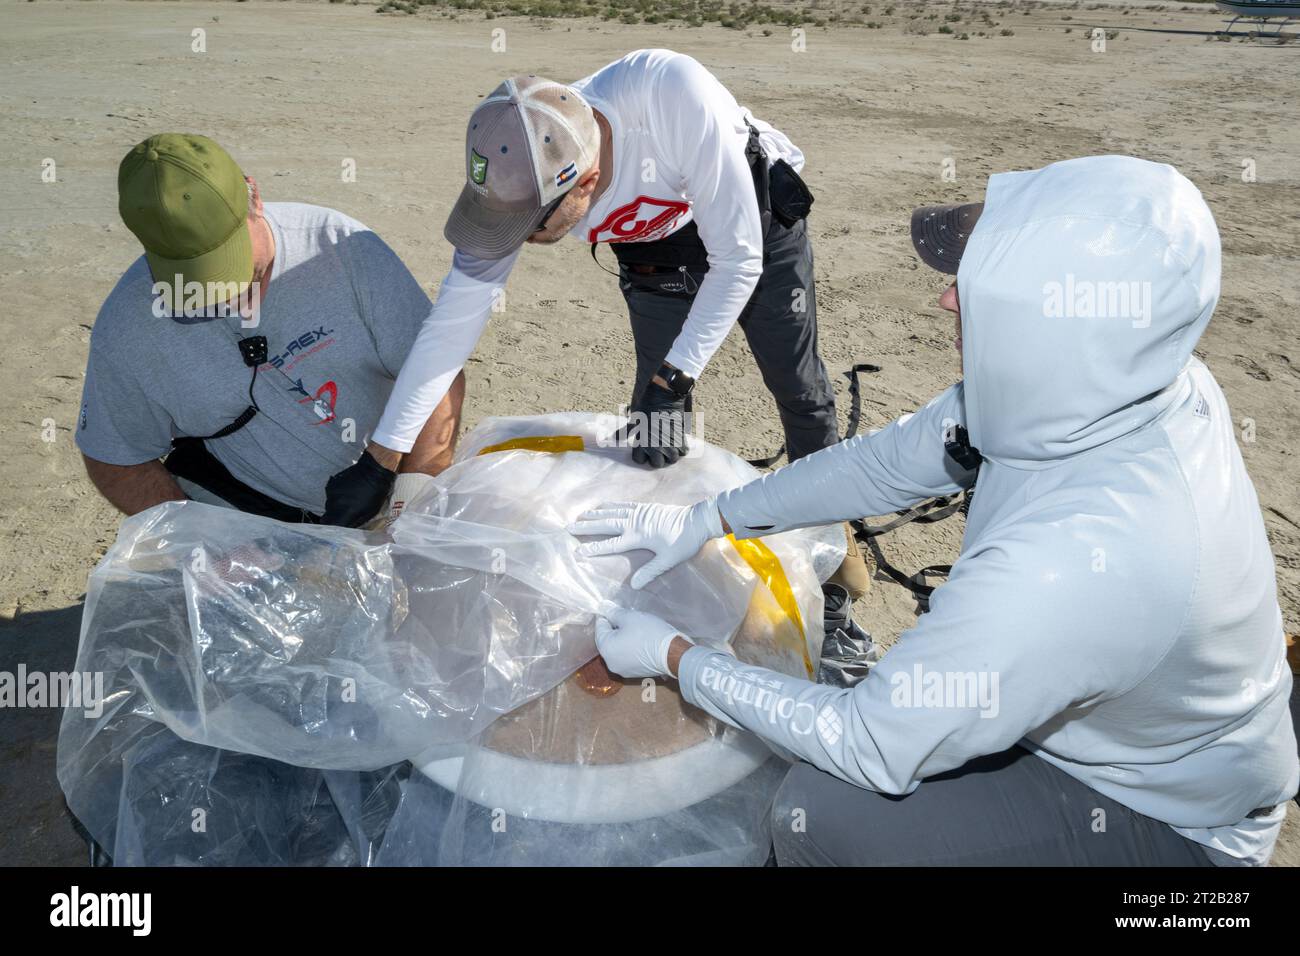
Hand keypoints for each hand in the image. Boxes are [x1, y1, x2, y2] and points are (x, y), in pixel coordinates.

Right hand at [322, 450, 396, 526]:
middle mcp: (334, 503)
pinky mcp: (331, 484)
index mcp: (344, 511)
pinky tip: (348, 492)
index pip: (328, 524)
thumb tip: (346, 527)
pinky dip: (337, 496)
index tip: (336, 526)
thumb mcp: (370, 512)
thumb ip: (355, 521)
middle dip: (336, 515)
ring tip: (350, 500)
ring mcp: (331, 493)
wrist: (373, 470)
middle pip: (328, 515)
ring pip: (329, 504)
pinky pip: (331, 495)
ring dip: (337, 505)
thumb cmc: (376, 493)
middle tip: (347, 512)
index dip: (331, 526)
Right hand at [570, 499, 723, 588]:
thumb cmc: (684, 542)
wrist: (698, 520)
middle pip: (606, 525)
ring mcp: (639, 513)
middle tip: (569, 528)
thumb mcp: (668, 560)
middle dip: (587, 527)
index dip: (594, 548)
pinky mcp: (645, 507)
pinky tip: (603, 505)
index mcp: (638, 537)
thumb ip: (650, 571)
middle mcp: (635, 523)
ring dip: (596, 514)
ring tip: (581, 515)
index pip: (611, 544)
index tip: (578, 551)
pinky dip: (611, 505)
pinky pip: (623, 505)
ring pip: (612, 513)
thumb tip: (634, 586)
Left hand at [595, 607, 686, 678]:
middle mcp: (610, 663)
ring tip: (635, 628)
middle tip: (627, 617)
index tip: (616, 608)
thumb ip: (613, 612)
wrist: (672, 654)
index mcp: (606, 649)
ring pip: (617, 649)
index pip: (599, 627)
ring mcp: (622, 670)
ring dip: (622, 638)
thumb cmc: (649, 633)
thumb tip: (602, 606)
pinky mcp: (634, 673)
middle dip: (614, 628)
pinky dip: (630, 648)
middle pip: (607, 640)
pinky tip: (641, 640)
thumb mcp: (630, 617)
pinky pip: (627, 657)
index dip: (606, 615)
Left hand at [626, 381, 687, 468]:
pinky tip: (678, 443)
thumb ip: (626, 431)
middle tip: (657, 450)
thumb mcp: (634, 419)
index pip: (639, 460)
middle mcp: (656, 446)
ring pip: (672, 460)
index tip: (643, 450)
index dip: (641, 455)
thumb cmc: (646, 405)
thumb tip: (615, 438)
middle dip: (657, 459)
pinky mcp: (681, 437)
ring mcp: (669, 443)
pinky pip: (684, 451)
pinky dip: (682, 449)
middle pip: (657, 464)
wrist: (663, 395)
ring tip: (669, 448)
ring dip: (670, 455)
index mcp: (642, 442)